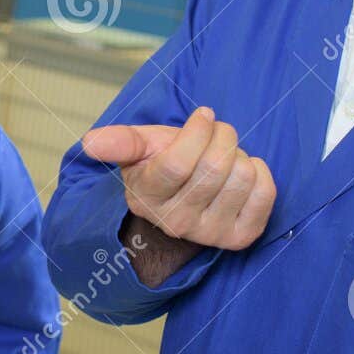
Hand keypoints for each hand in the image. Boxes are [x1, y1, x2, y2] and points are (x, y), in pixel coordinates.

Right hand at [84, 106, 276, 250]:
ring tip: (224, 158)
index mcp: (147, 198)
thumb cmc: (161, 165)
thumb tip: (89, 143)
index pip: (178, 163)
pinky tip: (241, 174)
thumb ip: (117, 142)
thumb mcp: (139, 148)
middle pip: (215, 167)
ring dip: (240, 154)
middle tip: (217, 133)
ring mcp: (209, 234)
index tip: (203, 116)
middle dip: (222, 135)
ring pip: (242, 176)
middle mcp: (176, 223)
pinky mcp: (239, 237)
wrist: (182, 202)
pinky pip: (265, 193)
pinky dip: (259, 172)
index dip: (198, 130)